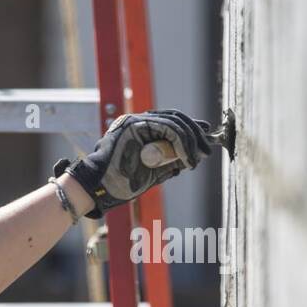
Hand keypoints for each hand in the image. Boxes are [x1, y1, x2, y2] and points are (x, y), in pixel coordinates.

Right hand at [54, 109, 212, 218]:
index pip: (171, 121)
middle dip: (195, 133)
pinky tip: (186, 158)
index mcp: (139, 129)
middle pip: (175, 118)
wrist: (99, 188)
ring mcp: (134, 121)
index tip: (206, 138)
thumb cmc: (122, 184)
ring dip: (189, 141)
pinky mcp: (133, 126)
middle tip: (207, 149)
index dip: (191, 129)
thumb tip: (191, 154)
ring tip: (195, 159)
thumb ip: (170, 160)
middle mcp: (137, 121)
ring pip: (173, 122)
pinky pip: (166, 128)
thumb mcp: (153, 171)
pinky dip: (180, 143)